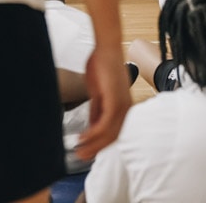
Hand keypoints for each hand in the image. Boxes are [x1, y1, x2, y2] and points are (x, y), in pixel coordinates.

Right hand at [75, 46, 130, 160]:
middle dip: (95, 149)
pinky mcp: (115, 101)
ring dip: (92, 144)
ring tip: (79, 151)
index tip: (87, 151)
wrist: (106, 48)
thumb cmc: (102, 65)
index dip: (100, 144)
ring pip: (108, 134)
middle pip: (112, 137)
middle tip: (81, 156)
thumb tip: (92, 126)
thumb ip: (97, 109)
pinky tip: (82, 137)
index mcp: (124, 107)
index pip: (114, 133)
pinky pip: (104, 124)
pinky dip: (93, 133)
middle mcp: (126, 109)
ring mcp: (122, 106)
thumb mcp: (98, 93)